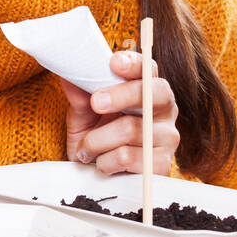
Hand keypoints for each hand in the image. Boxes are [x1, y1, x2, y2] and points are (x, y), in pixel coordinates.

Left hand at [60, 49, 179, 176]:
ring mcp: (167, 137)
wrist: (97, 173)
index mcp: (147, 88)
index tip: (114, 63)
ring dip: (97, 140)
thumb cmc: (95, 135)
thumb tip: (69, 73)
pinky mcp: (162, 164)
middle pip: (151, 93)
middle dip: (120, 96)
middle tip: (95, 103)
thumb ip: (80, 93)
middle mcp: (164, 109)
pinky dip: (105, 161)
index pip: (147, 68)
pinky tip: (101, 163)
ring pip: (131, 128)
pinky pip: (127, 157)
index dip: (133, 63)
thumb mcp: (83, 112)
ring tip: (85, 148)